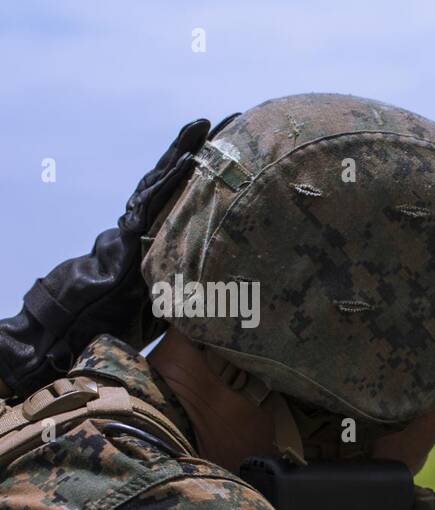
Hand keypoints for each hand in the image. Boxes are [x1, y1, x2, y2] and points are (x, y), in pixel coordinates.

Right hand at [0, 117, 212, 397]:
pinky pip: (152, 203)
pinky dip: (172, 181)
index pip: (181, 200)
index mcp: (151, 238)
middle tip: (228, 122)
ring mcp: (131, 228)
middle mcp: (141, 226)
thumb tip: (222, 287)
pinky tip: (191, 161)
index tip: (229, 154)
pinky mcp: (124, 236)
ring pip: (161, 182)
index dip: (202, 177)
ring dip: (185, 151)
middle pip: (173, 181)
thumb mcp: (165, 303)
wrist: (71, 328)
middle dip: (198, 151)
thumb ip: (187, 286)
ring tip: (206, 124)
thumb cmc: (114, 320)